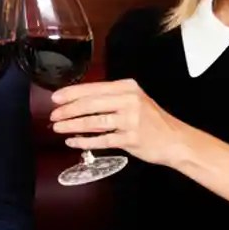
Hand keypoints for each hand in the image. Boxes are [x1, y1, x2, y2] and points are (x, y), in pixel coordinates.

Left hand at [50, 79, 187, 167]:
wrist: (175, 140)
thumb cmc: (152, 121)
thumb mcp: (134, 101)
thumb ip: (111, 99)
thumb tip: (78, 102)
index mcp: (127, 87)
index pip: (94, 88)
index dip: (72, 94)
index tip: (55, 98)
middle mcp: (129, 101)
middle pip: (91, 104)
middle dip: (68, 110)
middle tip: (53, 116)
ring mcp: (130, 120)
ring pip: (94, 122)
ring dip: (72, 125)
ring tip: (58, 128)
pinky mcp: (130, 139)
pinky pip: (102, 140)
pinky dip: (84, 141)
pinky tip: (73, 142)